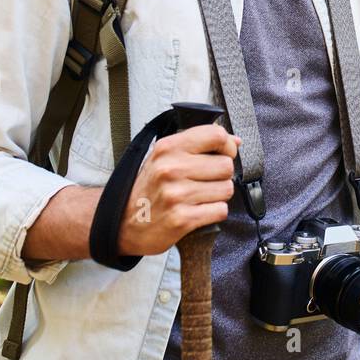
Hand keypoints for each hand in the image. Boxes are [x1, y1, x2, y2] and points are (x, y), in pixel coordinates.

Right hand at [117, 124, 238, 256]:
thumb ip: (199, 145)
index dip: (227, 146)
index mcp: (168, 148)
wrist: (124, 223)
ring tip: (200, 197)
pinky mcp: (182, 219)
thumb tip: (236, 141)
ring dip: (219, 195)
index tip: (223, 154)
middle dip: (222, 176)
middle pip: (226, 165)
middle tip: (206, 182)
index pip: (216, 135)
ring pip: (226, 189)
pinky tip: (198, 211)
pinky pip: (220, 210)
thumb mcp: (165, 158)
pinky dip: (214, 212)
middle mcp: (171, 168)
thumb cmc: (150, 189)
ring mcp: (176, 195)